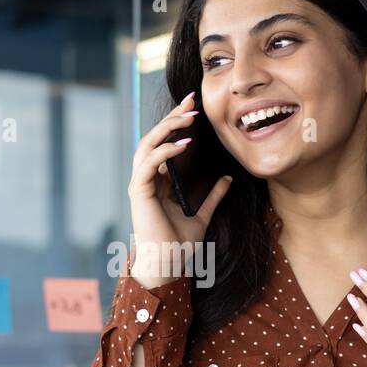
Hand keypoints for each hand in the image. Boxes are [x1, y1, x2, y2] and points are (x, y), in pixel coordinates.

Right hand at [127, 90, 232, 288]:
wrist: (168, 267)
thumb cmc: (180, 247)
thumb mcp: (202, 215)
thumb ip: (213, 197)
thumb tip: (227, 178)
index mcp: (157, 184)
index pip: (164, 145)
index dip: (178, 125)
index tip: (195, 109)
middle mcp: (145, 181)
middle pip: (154, 138)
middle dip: (172, 117)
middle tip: (190, 100)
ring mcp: (140, 185)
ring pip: (147, 145)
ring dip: (167, 128)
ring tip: (188, 116)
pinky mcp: (139, 192)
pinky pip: (150, 163)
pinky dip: (165, 150)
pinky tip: (184, 144)